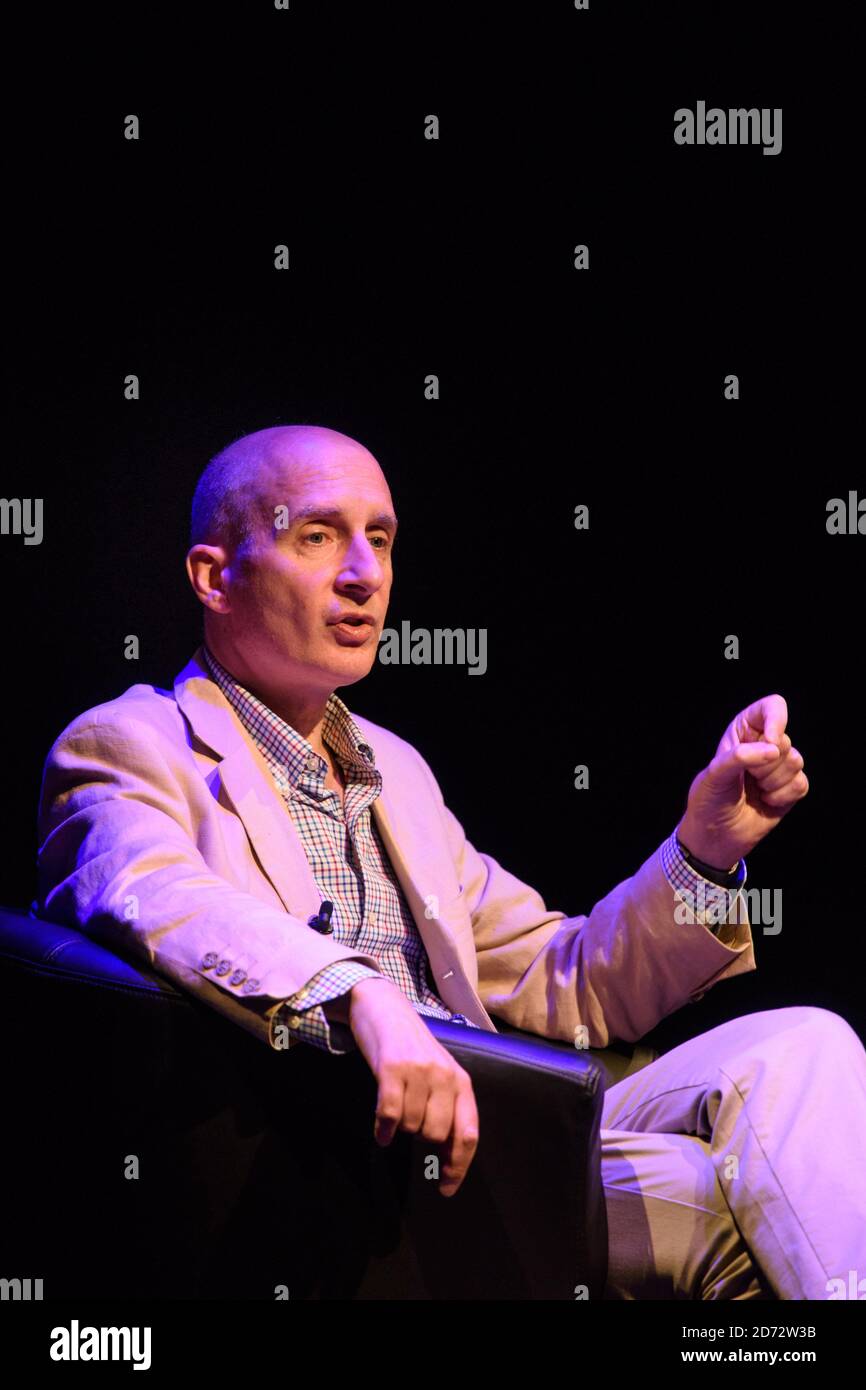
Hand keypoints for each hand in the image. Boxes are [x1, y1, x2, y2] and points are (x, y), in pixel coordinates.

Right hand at [346, 977, 479, 1197]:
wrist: (384, 1008)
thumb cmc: (413, 1048)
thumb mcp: (439, 1074)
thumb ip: (447, 1108)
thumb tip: (448, 1157)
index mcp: (462, 1081)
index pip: (468, 1134)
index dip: (458, 1167)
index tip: (446, 1189)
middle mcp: (445, 1076)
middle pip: (436, 1136)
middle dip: (420, 1137)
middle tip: (409, 1120)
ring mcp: (419, 1071)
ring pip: (411, 1127)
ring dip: (399, 1127)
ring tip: (395, 1106)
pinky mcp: (392, 1068)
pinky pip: (389, 1115)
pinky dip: (382, 1129)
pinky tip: (380, 1130)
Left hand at [677, 694, 808, 867]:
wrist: (715, 836)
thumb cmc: (709, 800)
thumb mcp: (714, 775)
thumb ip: (740, 757)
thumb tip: (774, 749)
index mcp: (744, 731)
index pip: (771, 707)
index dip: (776, 720)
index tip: (770, 740)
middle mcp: (765, 744)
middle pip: (785, 740)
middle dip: (765, 764)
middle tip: (747, 778)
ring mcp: (780, 767)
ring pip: (796, 761)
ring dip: (772, 782)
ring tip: (754, 790)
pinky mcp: (791, 788)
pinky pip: (801, 784)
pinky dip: (782, 797)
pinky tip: (766, 802)